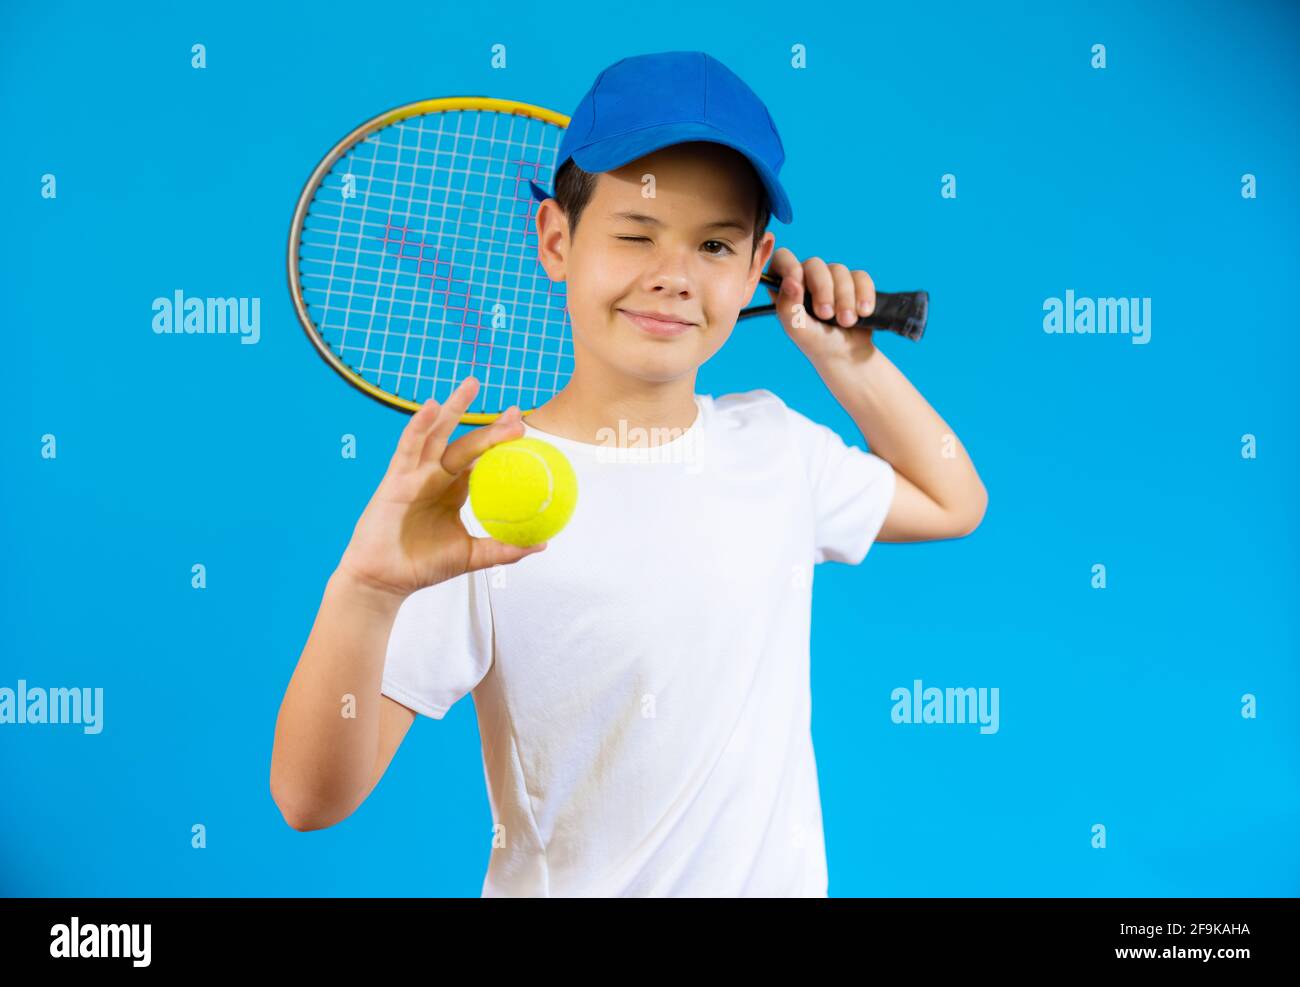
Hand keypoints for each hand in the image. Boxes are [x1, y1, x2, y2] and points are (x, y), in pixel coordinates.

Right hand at [335, 376, 544, 601]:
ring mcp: (416, 474)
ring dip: (453, 409)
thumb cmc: (422, 565)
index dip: (503, 444)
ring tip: (472, 386)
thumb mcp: (470, 556)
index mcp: (456, 490)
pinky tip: (431, 408)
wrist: (385, 580)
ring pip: (437, 435)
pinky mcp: (395, 478)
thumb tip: (541, 544)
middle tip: (516, 413)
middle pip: (467, 443)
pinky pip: (408, 447)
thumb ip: (503, 549)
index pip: (484, 460)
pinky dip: (419, 426)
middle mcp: (438, 477)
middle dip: (491, 427)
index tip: (526, 430)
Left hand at [764, 246, 877, 363]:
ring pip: (839, 270)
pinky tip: (863, 312)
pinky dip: (863, 295)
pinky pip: (861, 276)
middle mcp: (807, 278)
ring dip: (845, 298)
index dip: (789, 264)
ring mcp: (832, 279)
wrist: (847, 355)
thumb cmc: (816, 343)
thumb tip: (790, 281)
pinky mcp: (855, 282)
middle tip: (826, 314)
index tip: (797, 280)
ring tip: (846, 321)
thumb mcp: (796, 329)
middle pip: (814, 263)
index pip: (782, 258)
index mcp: (786, 286)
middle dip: (824, 289)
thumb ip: (787, 306)